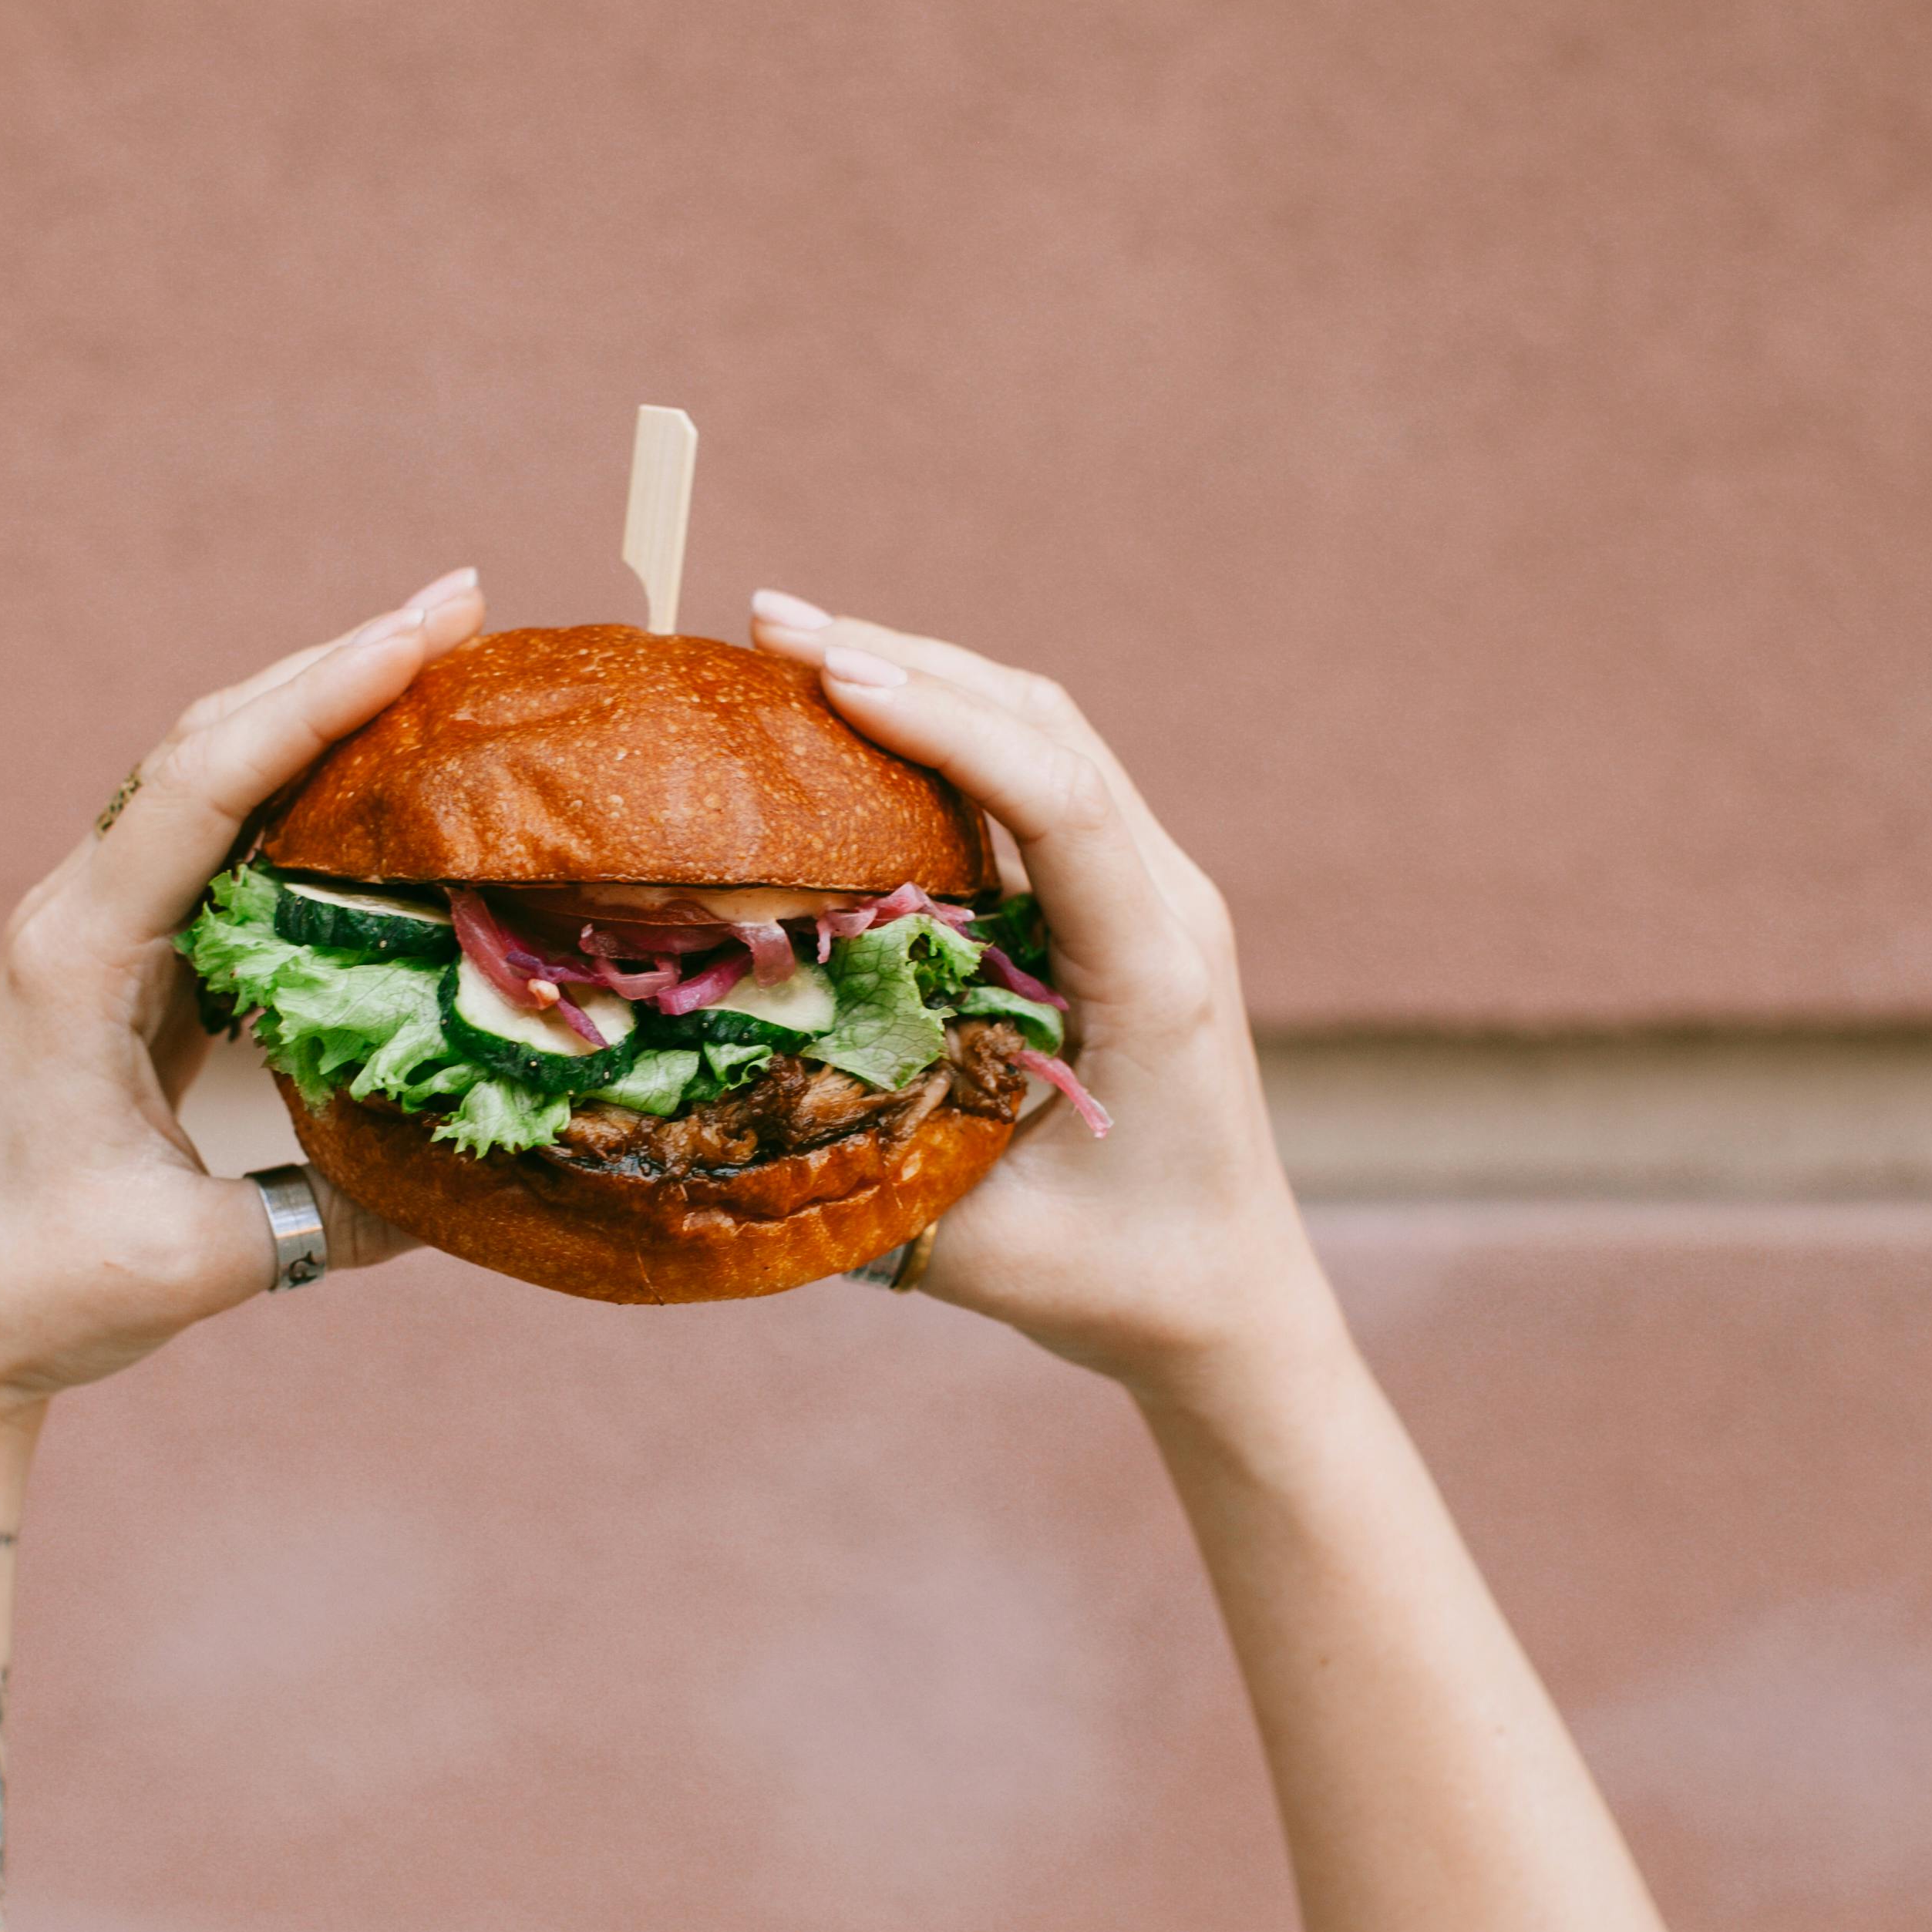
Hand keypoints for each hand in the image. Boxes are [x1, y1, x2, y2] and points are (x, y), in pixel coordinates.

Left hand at [0, 570, 487, 1424]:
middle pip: (210, 742)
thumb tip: (478, 1177)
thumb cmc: (40, 1289)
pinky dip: (302, 791)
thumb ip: (339, 1215)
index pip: (204, 787)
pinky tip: (384, 784)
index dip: (317, 699)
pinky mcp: (130, 964)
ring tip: (441, 661)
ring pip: (212, 777)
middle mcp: (82, 914)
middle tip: (462, 603)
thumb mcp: (199, 1263)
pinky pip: (219, 843)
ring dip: (318, 710)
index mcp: (79, 956)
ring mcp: (102, 930)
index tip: (422, 630)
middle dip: (336, 664)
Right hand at [750, 591, 1339, 1394]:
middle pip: (1046, 726)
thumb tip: (703, 1091)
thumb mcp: (975, 1245)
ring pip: (1043, 733)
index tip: (829, 679)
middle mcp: (1167, 906)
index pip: (1056, 797)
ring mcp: (1152, 894)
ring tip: (793, 645)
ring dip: (923, 675)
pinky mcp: (1122, 905)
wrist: (1227, 1304)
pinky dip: (944, 732)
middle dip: (907, 659)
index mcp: (1152, 970)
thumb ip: (855, 1164)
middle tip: (767, 627)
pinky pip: (1035, 782)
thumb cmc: (1113, 1283)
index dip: (944, 724)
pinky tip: (854, 720)